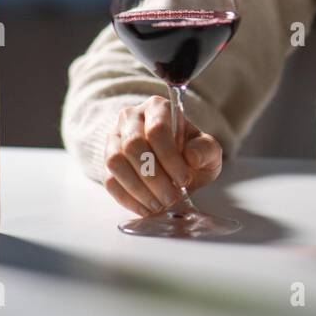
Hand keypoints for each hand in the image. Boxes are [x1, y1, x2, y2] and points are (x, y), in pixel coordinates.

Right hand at [102, 95, 223, 215]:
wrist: (175, 163)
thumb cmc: (192, 152)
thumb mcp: (208, 150)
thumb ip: (205, 150)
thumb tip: (191, 156)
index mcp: (158, 107)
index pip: (157, 129)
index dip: (169, 157)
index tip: (184, 180)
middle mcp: (131, 117)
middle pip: (133, 145)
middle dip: (153, 177)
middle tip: (170, 198)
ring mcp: (115, 138)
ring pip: (116, 162)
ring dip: (138, 188)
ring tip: (158, 205)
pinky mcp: (106, 160)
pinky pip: (109, 179)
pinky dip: (127, 198)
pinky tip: (145, 208)